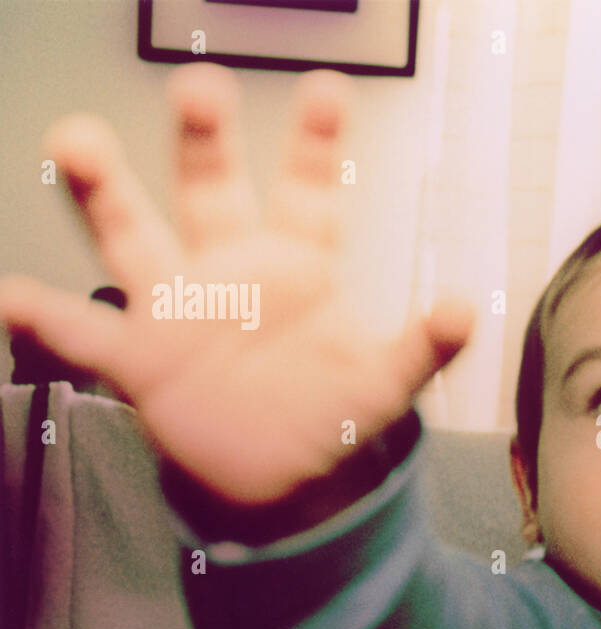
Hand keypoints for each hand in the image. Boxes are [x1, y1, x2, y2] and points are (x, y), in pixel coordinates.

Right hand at [0, 63, 472, 507]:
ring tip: (75, 140)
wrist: (286, 476)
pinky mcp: (142, 360)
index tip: (327, 90)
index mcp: (300, 266)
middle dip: (205, 141)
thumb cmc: (334, 412)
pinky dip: (46, 318)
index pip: (310, 193)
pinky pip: (84, 334)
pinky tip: (10, 294)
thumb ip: (422, 345)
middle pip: (212, 191)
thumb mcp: (387, 381)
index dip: (317, 145)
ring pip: (134, 236)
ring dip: (105, 191)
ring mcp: (181, 310)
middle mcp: (234, 271)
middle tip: (199, 87)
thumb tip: (462, 308)